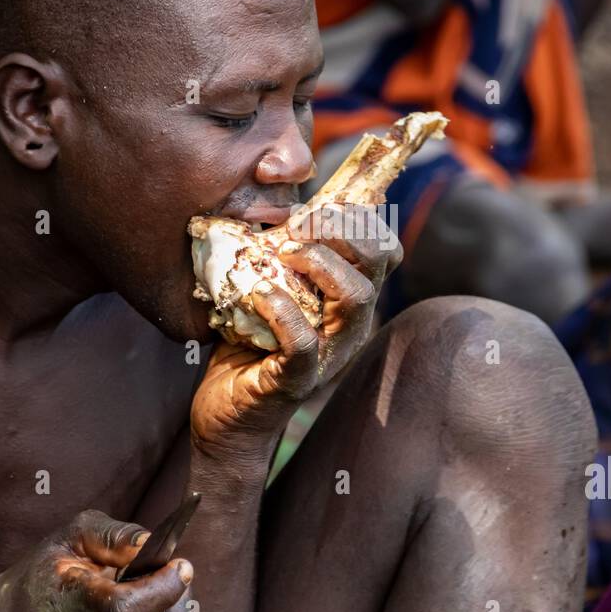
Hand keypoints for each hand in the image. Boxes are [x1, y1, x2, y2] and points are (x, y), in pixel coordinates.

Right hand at [0, 510, 191, 611]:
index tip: (181, 567)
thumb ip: (115, 535)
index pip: (127, 609)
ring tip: (152, 598)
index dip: (165, 588)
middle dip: (176, 601)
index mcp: (67, 603)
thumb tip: (153, 545)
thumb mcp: (71, 537)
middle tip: (173, 578)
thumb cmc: (42, 575)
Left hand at [190, 203, 400, 453]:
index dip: (362, 216)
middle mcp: (350, 326)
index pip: (385, 248)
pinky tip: (258, 293)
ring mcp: (330, 354)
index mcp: (348, 301)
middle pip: (380, 262)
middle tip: (301, 221)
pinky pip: (305, 340)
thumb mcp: (269, 287)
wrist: (226, 416)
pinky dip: (282, 308)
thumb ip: (280, 253)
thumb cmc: (247, 346)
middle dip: (344, 228)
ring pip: (357, 297)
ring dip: (320, 262)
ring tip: (283, 252)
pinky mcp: (299, 380)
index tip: (320, 204)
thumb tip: (272, 195)